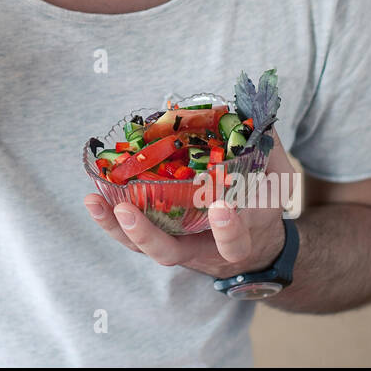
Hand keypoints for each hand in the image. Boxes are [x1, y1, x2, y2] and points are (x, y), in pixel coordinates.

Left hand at [84, 128, 298, 277]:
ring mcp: (178, 246)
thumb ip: (269, 150)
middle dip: (147, 234)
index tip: (221, 207)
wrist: (257, 244)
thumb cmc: (263, 203)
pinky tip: (93, 199)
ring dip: (116, 227)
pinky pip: (132, 236)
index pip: (233, 240)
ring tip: (93, 202)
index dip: (227, 229)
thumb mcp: (277, 179)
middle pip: (169, 253)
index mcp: (240, 236)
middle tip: (126, 210)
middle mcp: (202, 249)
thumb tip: (259, 117)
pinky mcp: (160, 239)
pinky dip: (111, 220)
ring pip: (142, 247)